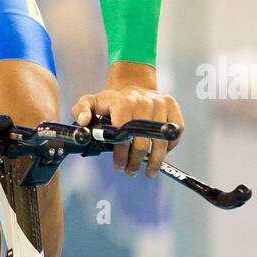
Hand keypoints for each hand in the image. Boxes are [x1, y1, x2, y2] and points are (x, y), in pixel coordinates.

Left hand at [72, 62, 183, 176]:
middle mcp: (143, 101)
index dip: (120, 153)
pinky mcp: (172, 105)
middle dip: (136, 160)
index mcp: (122, 101)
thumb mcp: (91, 102)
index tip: (118, 166)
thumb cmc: (112, 101)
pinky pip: (175, 132)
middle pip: (143, 140)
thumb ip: (80, 110)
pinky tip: (160, 153)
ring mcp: (159, 102)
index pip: (123, 133)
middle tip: (131, 171)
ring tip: (148, 171)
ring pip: (162, 140)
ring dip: (155, 160)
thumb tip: (83, 121)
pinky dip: (170, 146)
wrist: (132, 85)